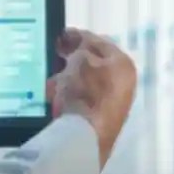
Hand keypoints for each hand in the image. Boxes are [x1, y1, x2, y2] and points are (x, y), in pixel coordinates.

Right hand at [47, 28, 136, 169]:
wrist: (84, 136)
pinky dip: (67, 96)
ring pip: (85, 83)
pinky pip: (80, 100)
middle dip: (71, 59)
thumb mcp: (80, 60)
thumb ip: (79, 49)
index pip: (99, 42)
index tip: (59, 36)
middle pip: (93, 64)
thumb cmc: (86, 91)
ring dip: (67, 78)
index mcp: (123, 64)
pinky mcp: (98, 121)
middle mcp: (123, 84)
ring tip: (50, 81)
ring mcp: (112, 104)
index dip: (78, 36)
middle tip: (53, 56)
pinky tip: (53, 98)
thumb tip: (77, 50)